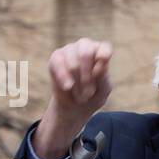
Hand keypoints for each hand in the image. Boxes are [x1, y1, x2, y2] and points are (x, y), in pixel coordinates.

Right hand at [34, 38, 113, 158]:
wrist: (72, 112)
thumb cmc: (91, 100)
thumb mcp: (103, 90)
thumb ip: (103, 75)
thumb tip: (102, 60)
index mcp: (100, 56)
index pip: (103, 48)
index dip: (102, 60)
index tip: (101, 75)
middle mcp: (84, 50)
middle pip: (86, 47)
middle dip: (87, 71)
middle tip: (88, 91)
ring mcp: (67, 53)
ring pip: (71, 54)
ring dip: (76, 77)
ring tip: (79, 94)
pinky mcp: (54, 61)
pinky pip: (56, 60)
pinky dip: (62, 74)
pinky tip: (67, 87)